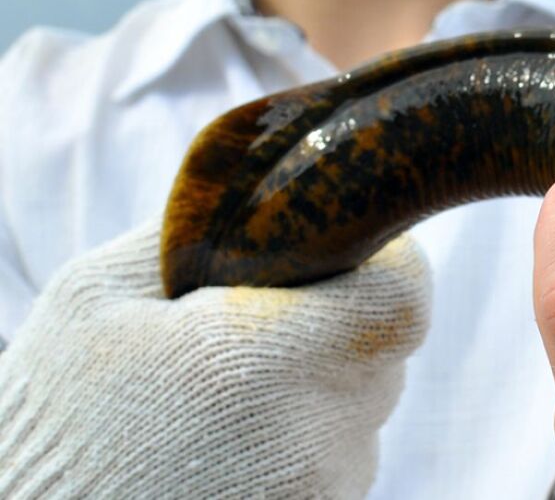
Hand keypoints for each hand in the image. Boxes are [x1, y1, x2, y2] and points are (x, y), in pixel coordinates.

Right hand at [0, 220, 429, 497]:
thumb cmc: (56, 415)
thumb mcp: (96, 295)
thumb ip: (202, 226)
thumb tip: (280, 181)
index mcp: (252, 363)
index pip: (401, 295)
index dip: (385, 264)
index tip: (339, 257)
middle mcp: (307, 439)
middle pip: (387, 348)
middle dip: (338, 320)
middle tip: (257, 327)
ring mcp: (322, 493)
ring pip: (366, 405)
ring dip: (320, 384)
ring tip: (228, 398)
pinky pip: (343, 458)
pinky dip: (306, 438)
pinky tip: (236, 445)